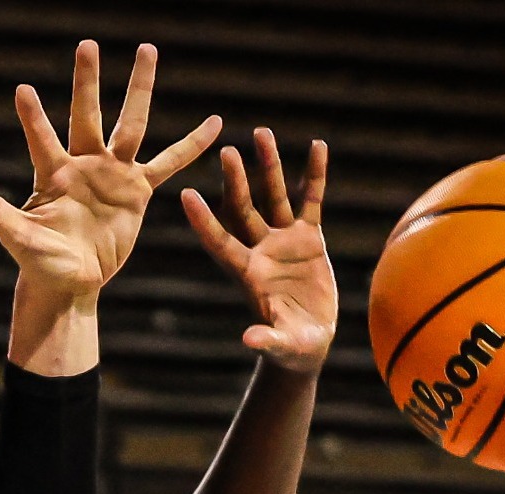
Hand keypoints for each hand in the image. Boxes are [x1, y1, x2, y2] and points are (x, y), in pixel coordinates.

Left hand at [0, 40, 219, 303]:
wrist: (70, 282)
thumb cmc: (40, 262)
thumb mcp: (16, 237)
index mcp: (52, 175)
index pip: (41, 139)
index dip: (32, 117)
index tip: (22, 89)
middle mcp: (82, 164)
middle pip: (87, 114)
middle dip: (87, 81)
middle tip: (86, 45)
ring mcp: (112, 173)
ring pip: (131, 124)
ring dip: (139, 88)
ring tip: (147, 49)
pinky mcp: (137, 190)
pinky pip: (168, 163)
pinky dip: (190, 145)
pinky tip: (214, 124)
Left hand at [182, 128, 335, 370]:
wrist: (308, 343)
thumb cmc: (290, 349)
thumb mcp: (281, 345)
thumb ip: (266, 340)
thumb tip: (249, 341)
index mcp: (246, 274)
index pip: (220, 241)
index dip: (203, 220)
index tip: (185, 194)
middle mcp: (260, 251)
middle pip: (244, 210)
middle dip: (236, 181)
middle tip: (226, 151)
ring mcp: (284, 242)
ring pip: (274, 196)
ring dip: (269, 166)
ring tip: (262, 133)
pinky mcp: (310, 239)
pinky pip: (312, 201)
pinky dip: (314, 175)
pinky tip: (318, 146)